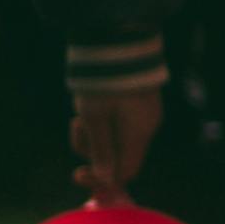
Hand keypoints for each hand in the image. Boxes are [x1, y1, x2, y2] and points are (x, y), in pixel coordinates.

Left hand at [69, 81, 163, 195]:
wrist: (118, 44)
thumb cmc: (103, 83)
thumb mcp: (93, 118)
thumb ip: (100, 150)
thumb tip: (105, 179)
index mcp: (137, 134)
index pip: (125, 172)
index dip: (102, 179)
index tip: (77, 173)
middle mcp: (147, 128)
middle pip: (119, 155)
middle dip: (94, 148)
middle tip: (77, 125)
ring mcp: (146, 114)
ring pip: (118, 138)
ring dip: (96, 131)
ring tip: (83, 109)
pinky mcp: (142, 103)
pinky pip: (122, 123)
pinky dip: (106, 120)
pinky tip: (95, 101)